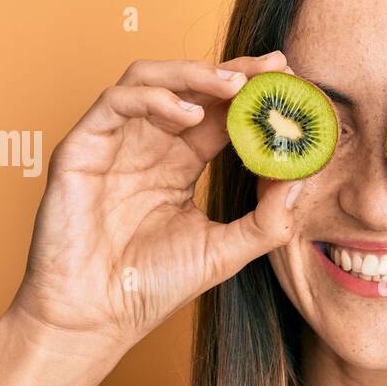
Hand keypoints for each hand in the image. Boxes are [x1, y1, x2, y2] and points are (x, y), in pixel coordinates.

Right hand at [12, 53, 301, 353]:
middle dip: (234, 72)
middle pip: (191, 87)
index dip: (254, 94)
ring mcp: (114, 142)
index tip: (292, 83)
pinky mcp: (82, 148)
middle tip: (274, 67)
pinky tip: (190, 113)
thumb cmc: (151, 287)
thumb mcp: (225, 251)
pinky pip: (116, 102)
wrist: (94, 317)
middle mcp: (147, 144)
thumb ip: (267, 219)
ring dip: (195, 74)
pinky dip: (154, 99)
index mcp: (179, 163)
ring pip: (151, 79)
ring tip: (236, 86)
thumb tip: (304, 177)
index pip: (220, 113)